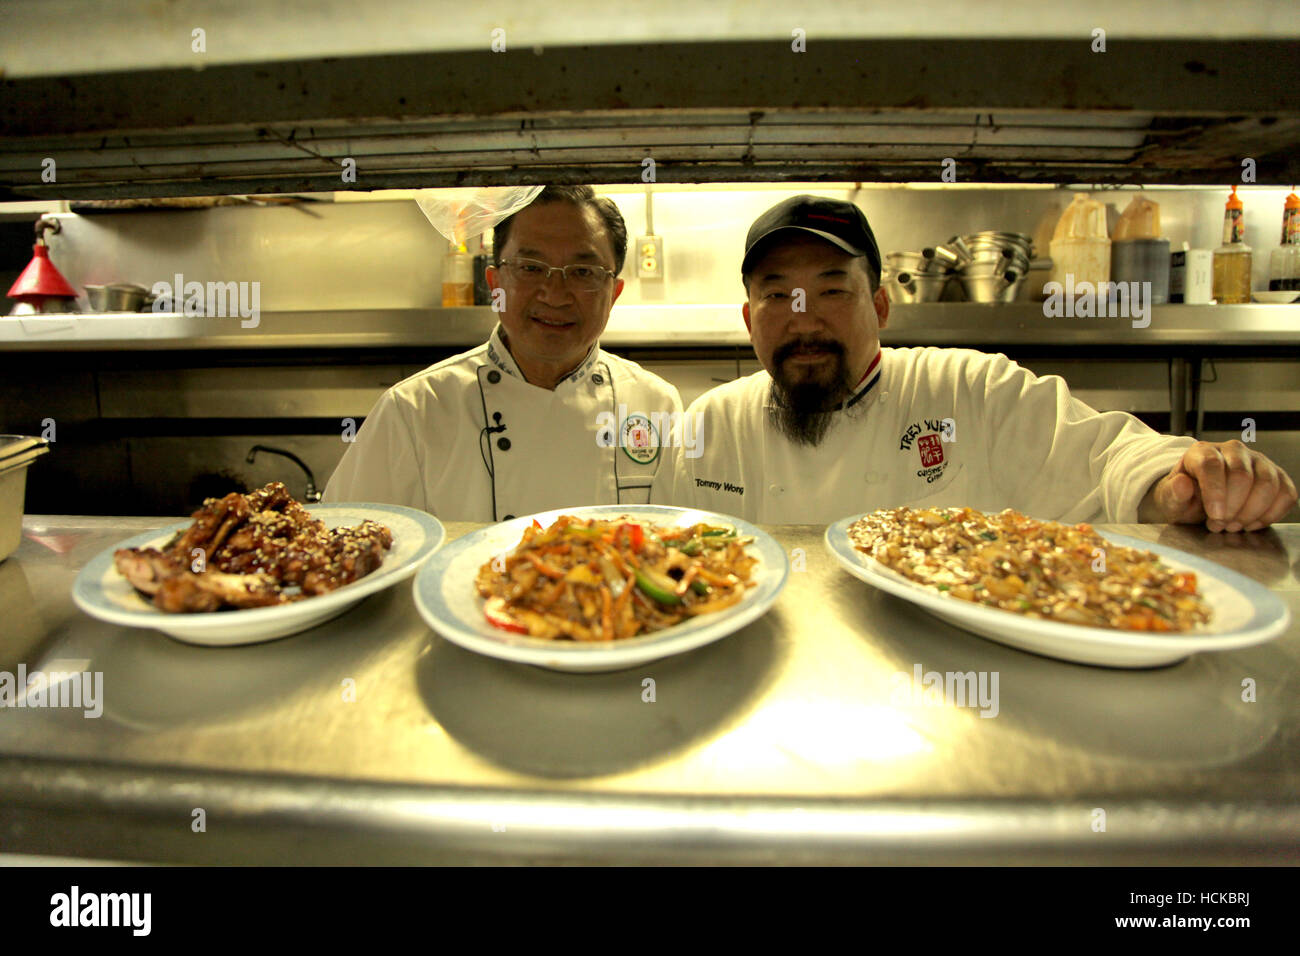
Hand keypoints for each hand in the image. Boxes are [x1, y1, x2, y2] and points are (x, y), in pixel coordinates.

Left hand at [1139, 440, 1296, 530]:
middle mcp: (1232, 450)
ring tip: (1233, 526)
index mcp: (1202, 451)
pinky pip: (1286, 493)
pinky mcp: (1276, 476)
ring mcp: (1258, 461)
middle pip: (1242, 475)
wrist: (1198, 501)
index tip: (1215, 517)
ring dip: (1252, 512)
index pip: (1212, 465)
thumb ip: (1174, 493)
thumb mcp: (1170, 500)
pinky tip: (1251, 524)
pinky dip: (1271, 514)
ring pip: (1267, 484)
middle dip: (1233, 507)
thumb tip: (1182, 483)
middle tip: (1220, 525)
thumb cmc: (1184, 499)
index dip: (1215, 492)